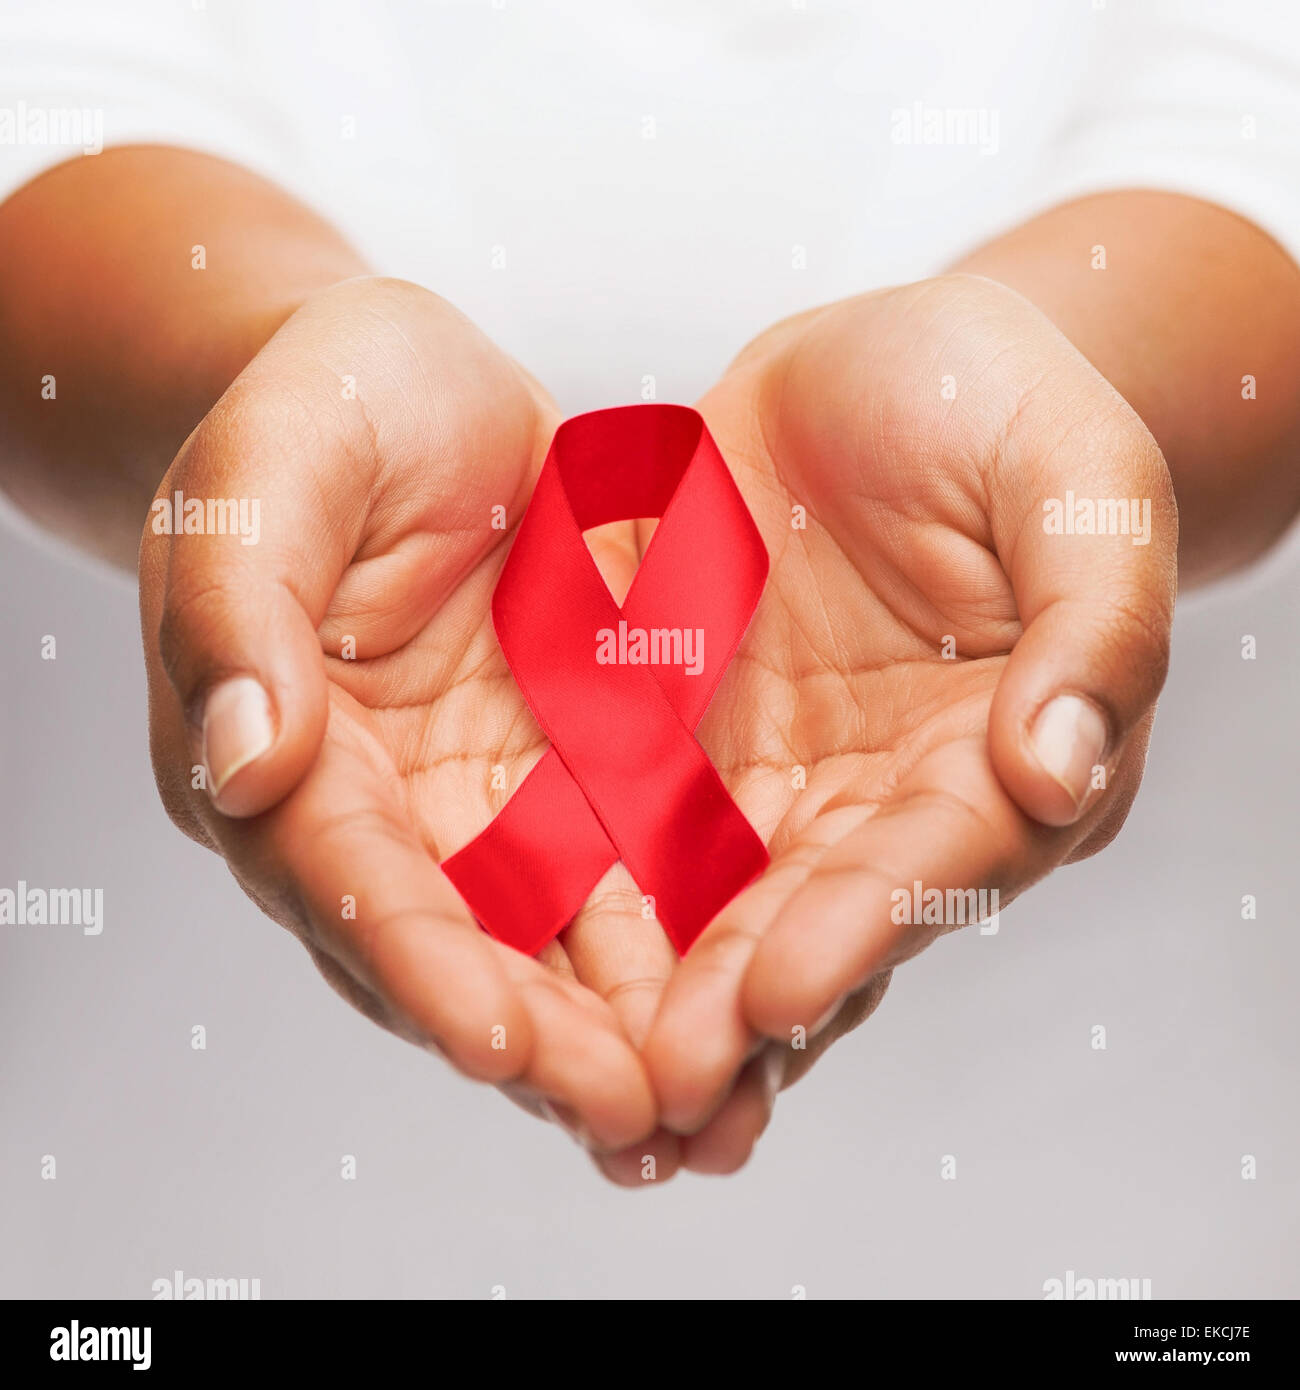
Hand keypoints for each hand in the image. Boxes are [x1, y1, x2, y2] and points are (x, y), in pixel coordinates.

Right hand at [139, 276, 667, 1153]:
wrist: (416, 392)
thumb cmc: (323, 410)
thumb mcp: (270, 472)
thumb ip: (239, 609)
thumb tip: (241, 763)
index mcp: (290, 755)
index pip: (348, 878)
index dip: (416, 961)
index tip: (493, 1037)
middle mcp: (390, 808)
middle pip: (461, 945)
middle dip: (542, 1039)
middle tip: (635, 1113)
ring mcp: (492, 800)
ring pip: (558, 937)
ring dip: (627, 1025)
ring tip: (710, 1100)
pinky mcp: (582, 773)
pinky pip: (639, 869)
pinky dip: (688, 940)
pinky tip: (759, 995)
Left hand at [641, 274, 1177, 1169]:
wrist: (878, 365)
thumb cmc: (999, 405)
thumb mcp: (1075, 479)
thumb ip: (1095, 618)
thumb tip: (1061, 766)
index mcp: (999, 754)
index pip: (938, 858)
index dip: (864, 926)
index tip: (780, 989)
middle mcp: (886, 796)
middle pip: (816, 917)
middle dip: (740, 1006)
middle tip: (663, 1091)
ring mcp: (778, 777)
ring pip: (714, 907)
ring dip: (656, 1000)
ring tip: (590, 1090)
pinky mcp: (684, 742)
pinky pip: (628, 831)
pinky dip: (587, 906)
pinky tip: (524, 971)